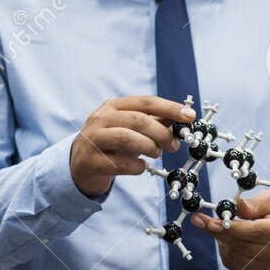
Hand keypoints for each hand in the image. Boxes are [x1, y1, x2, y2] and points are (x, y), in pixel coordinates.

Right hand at [69, 96, 193, 197]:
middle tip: (173, 145)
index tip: (190, 117)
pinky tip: (141, 166)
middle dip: (161, 133)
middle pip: (138, 120)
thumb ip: (154, 122)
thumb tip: (182, 119)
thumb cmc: (111, 144)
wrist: (79, 165)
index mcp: (113, 106)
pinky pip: (120, 164)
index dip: (170, 108)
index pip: (145, 102)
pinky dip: (137, 166)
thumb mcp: (130, 129)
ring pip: (127, 139)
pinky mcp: (89, 161)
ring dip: (149, 147)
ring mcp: (92, 140)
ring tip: (156, 154)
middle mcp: (100, 119)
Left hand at [189, 190, 269, 269]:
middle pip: (241, 245)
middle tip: (202, 221)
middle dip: (219, 232)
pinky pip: (235, 265)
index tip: (208, 221)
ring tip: (223, 229)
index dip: (229, 227)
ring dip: (223, 242)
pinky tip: (230, 242)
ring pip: (235, 256)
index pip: (253, 231)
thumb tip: (235, 205)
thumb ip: (254, 204)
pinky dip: (227, 251)